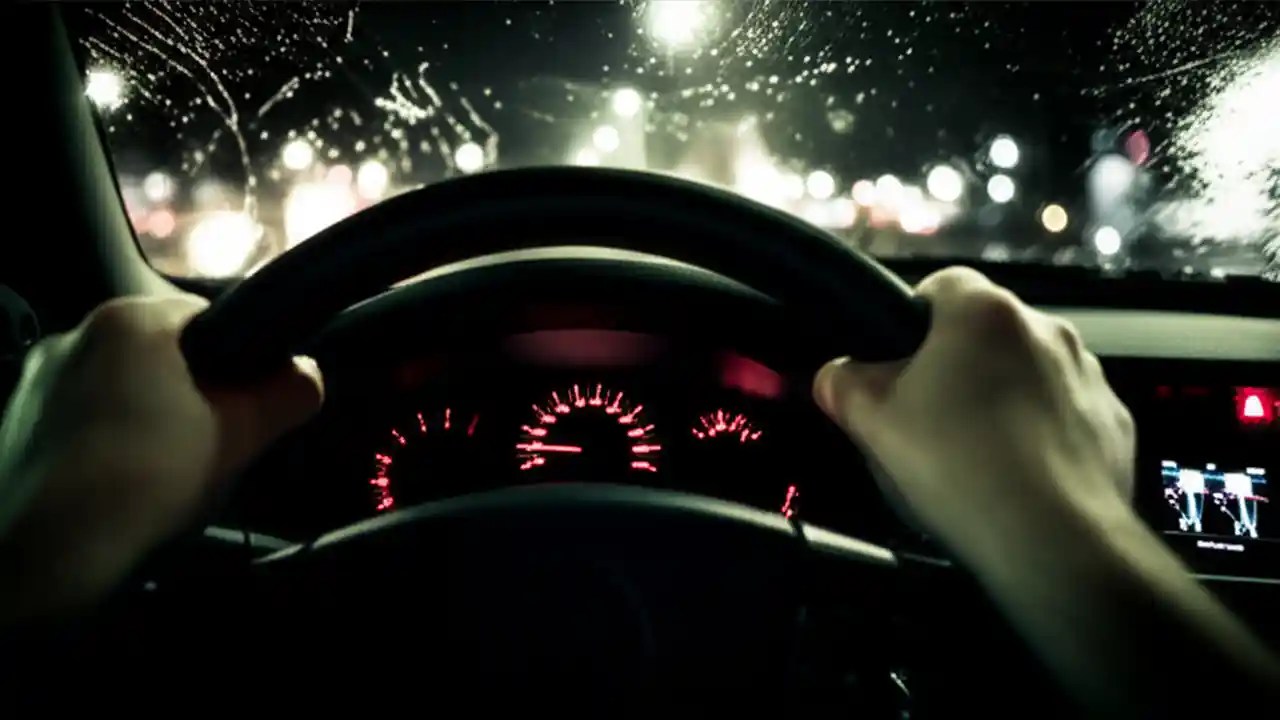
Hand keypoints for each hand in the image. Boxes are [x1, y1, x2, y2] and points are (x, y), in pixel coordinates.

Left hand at [0, 295, 322, 622]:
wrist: (50, 554)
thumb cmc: (151, 477)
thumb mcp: (241, 435)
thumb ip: (288, 393)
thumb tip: (308, 376)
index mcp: (130, 320)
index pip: (206, 318)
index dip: (238, 361)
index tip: (245, 407)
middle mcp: (72, 334)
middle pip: (157, 355)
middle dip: (186, 391)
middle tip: (209, 443)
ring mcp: (32, 380)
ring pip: (115, 388)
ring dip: (139, 416)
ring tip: (159, 472)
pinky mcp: (9, 424)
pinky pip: (76, 421)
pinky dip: (99, 443)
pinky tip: (115, 485)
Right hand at [813, 266, 1134, 565]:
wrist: (1053, 541)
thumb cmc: (957, 467)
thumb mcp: (872, 422)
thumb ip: (843, 383)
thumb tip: (836, 375)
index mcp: (984, 312)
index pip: (941, 285)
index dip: (912, 323)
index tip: (898, 368)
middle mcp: (1046, 329)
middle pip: (986, 333)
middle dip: (959, 366)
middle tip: (928, 419)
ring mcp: (1088, 376)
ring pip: (1029, 373)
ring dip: (1004, 398)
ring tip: (976, 456)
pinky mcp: (1115, 423)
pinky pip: (1066, 416)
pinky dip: (1043, 436)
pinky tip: (1019, 478)